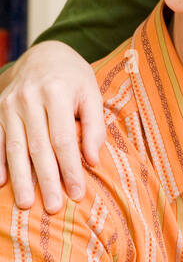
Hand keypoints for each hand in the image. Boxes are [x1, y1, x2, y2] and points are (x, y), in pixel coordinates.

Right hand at [0, 41, 104, 210]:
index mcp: (56, 92)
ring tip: (25, 204)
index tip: (77, 193)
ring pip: (14, 147)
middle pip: (38, 147)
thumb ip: (95, 126)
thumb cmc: (73, 78)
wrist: (43, 54)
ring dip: (20, 178)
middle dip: (46, 180)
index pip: (63, 140)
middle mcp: (29, 98)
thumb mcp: (91, 93)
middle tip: (52, 207)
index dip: (70, 169)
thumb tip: (92, 160)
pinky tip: (2, 183)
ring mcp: (9, 104)